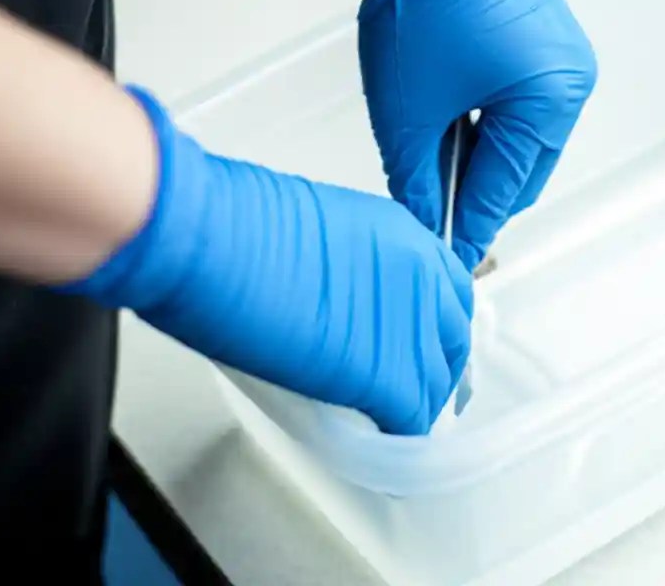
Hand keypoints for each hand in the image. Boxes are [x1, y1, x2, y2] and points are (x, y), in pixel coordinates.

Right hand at [65, 87, 472, 435]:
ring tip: (388, 423)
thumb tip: (340, 294)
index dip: (434, 325)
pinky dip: (397, 436)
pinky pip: (410, 420)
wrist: (213, 239)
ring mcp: (409, 327)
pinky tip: (380, 443)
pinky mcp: (388, 374)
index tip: (424, 344)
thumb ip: (348, 262)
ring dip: (414, 407)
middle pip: (451, 341)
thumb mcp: (317, 227)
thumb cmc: (235, 222)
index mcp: (405, 235)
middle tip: (414, 392)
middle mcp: (421, 278)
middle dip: (435, 369)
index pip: (449, 291)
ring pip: (435, 386)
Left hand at [344, 0, 597, 268]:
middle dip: (472, 193)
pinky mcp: (533, 38)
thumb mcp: (408, 107)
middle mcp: (566, 84)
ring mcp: (554, 58)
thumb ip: (415, 178)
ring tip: (424, 170)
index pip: (503, 193)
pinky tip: (437, 130)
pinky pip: (509, 101)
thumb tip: (422, 220)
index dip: (468, 231)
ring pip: (511, 136)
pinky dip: (475, 121)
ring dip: (471, 156)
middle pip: (517, 169)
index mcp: (550, 106)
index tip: (448, 262)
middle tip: (429, 217)